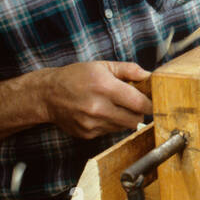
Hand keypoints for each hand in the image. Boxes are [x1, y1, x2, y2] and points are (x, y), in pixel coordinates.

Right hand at [37, 61, 151, 138]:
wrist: (47, 95)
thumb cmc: (76, 77)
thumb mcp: (102, 66)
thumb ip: (128, 70)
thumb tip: (149, 75)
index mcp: (105, 87)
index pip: (140, 103)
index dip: (150, 103)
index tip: (152, 100)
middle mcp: (99, 107)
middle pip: (136, 119)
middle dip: (139, 112)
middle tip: (134, 103)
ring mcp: (92, 123)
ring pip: (124, 127)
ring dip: (125, 118)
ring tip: (114, 106)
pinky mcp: (87, 134)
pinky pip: (110, 132)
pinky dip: (111, 123)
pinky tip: (101, 113)